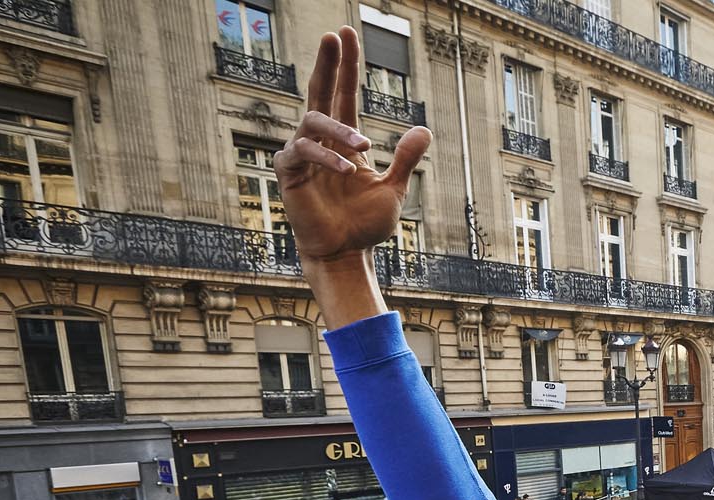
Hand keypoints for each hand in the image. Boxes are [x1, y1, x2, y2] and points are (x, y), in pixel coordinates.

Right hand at [274, 27, 429, 263]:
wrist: (346, 253)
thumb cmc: (365, 225)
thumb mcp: (394, 189)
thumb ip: (406, 159)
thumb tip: (424, 128)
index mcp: (345, 141)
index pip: (344, 95)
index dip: (346, 66)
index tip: (347, 33)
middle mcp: (322, 142)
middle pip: (321, 92)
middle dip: (328, 63)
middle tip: (333, 35)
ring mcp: (302, 155)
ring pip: (314, 120)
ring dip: (340, 129)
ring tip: (364, 146)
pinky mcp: (289, 173)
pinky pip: (302, 152)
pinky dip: (326, 157)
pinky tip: (347, 170)